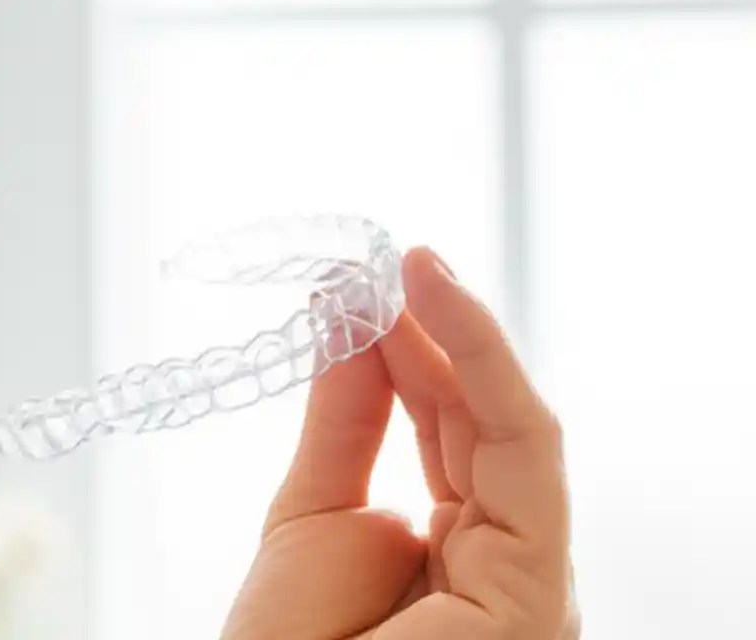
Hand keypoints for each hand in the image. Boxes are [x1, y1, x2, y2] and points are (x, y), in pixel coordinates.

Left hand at [221, 247, 578, 638]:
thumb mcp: (312, 512)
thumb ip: (344, 416)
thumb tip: (348, 312)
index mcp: (453, 550)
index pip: (448, 429)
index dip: (415, 349)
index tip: (368, 281)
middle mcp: (502, 559)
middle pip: (481, 421)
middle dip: (434, 332)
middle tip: (385, 261)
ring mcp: (528, 577)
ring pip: (512, 424)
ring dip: (456, 334)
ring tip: (401, 267)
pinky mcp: (538, 589)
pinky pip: (521, 449)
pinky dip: (480, 363)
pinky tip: (430, 301)